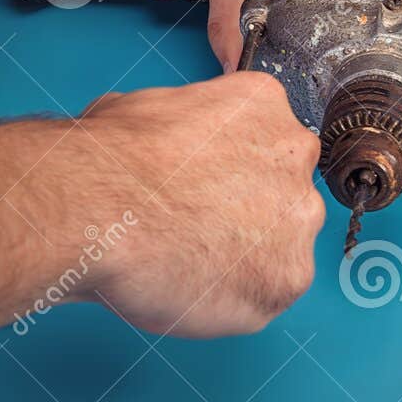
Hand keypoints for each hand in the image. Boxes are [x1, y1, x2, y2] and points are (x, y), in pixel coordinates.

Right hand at [79, 73, 325, 336]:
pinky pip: (269, 292)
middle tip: (199, 228)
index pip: (265, 138)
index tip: (205, 186)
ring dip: (247, 255)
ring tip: (190, 260)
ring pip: (283, 244)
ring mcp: (300, 219)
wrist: (101, 212)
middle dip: (249, 210)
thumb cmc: (110, 161)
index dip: (231, 167)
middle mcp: (296, 155)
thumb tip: (167, 144)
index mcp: (263, 104)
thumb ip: (185, 129)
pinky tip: (196, 287)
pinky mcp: (289, 277)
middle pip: (284, 189)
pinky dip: (237, 298)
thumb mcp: (145, 108)